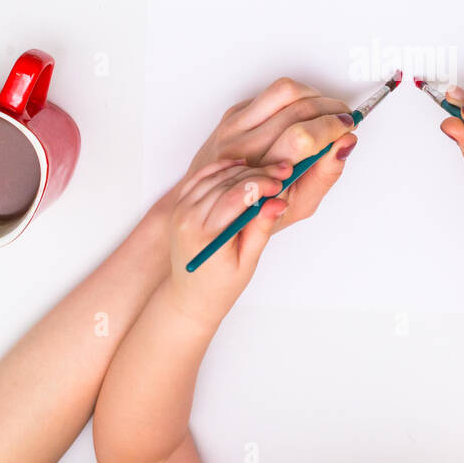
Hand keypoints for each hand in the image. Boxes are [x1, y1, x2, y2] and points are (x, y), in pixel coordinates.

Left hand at [166, 77, 357, 231]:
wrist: (206, 206)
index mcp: (258, 176)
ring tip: (326, 112)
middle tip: (345, 119)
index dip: (331, 127)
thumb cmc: (251, 212)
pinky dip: (294, 98)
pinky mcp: (231, 116)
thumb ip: (324, 176)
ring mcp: (233, 128)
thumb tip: (345, 143)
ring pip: (284, 92)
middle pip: (297, 109)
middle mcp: (242, 148)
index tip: (348, 128)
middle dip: (331, 109)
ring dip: (314, 96)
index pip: (301, 139)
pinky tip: (302, 114)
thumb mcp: (297, 208)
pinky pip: (269, 94)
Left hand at [166, 158, 294, 330]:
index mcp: (205, 236)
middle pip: (226, 183)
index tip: (282, 181)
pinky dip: (221, 168)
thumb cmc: (221, 285)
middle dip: (258, 174)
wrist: (190, 296)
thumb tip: (278, 202)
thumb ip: (261, 228)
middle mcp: (187, 220)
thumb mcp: (247, 261)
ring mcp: (180, 211)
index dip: (261, 184)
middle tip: (283, 171)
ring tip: (269, 170)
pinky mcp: (179, 206)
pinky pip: (200, 178)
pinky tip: (241, 167)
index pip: (235, 197)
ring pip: (214, 176)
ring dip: (243, 170)